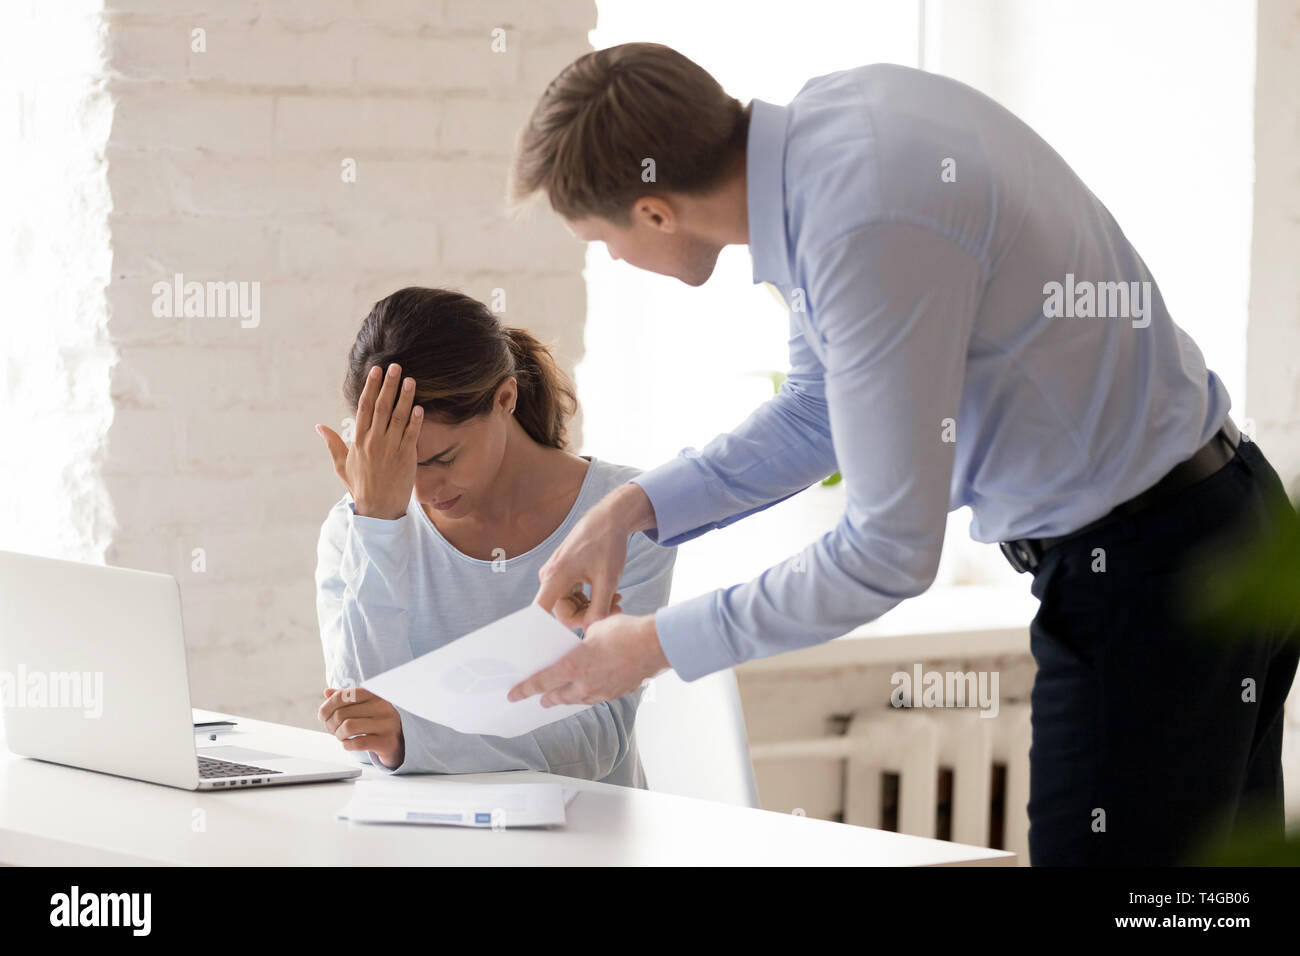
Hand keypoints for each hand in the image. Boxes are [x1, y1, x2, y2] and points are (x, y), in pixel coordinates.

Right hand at [316, 363, 422, 519]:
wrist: (378, 509)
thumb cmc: (360, 486)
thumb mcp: (341, 465)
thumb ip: (332, 443)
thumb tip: (319, 426)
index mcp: (358, 440)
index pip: (364, 407)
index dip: (370, 387)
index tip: (375, 371)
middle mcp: (374, 441)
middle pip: (381, 407)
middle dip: (388, 385)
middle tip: (394, 366)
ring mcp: (390, 449)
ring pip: (398, 418)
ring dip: (405, 397)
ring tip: (410, 380)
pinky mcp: (406, 458)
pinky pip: (412, 435)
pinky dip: (415, 421)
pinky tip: (420, 407)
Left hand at [318, 686, 404, 768]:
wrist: (398, 742)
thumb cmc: (376, 722)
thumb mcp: (363, 706)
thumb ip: (346, 698)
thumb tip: (327, 692)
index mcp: (375, 694)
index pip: (343, 695)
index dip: (327, 706)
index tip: (322, 716)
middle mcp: (383, 706)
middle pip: (342, 713)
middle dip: (331, 724)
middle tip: (332, 730)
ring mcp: (387, 724)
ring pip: (348, 727)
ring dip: (338, 735)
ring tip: (341, 736)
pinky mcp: (387, 741)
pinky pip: (357, 743)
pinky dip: (347, 745)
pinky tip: (348, 744)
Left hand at [506, 612, 668, 706]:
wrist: (655, 645)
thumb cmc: (624, 632)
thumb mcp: (595, 629)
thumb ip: (583, 641)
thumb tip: (583, 645)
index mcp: (574, 666)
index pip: (542, 681)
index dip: (525, 689)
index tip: (513, 694)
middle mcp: (585, 684)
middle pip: (559, 696)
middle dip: (547, 698)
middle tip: (540, 700)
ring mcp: (602, 691)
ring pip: (578, 699)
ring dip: (568, 698)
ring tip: (563, 697)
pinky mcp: (617, 693)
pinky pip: (597, 697)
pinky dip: (588, 694)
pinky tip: (590, 689)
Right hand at [534, 484, 652, 628]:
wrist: (610, 519)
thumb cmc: (608, 544)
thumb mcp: (608, 579)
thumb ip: (599, 607)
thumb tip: (590, 631)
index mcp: (555, 577)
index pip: (539, 613)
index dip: (543, 631)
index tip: (552, 647)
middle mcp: (550, 577)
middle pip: (562, 613)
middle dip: (588, 616)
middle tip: (615, 610)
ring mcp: (556, 576)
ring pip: (570, 606)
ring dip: (592, 608)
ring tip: (617, 599)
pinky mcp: (564, 575)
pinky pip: (573, 597)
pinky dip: (590, 599)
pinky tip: (610, 594)